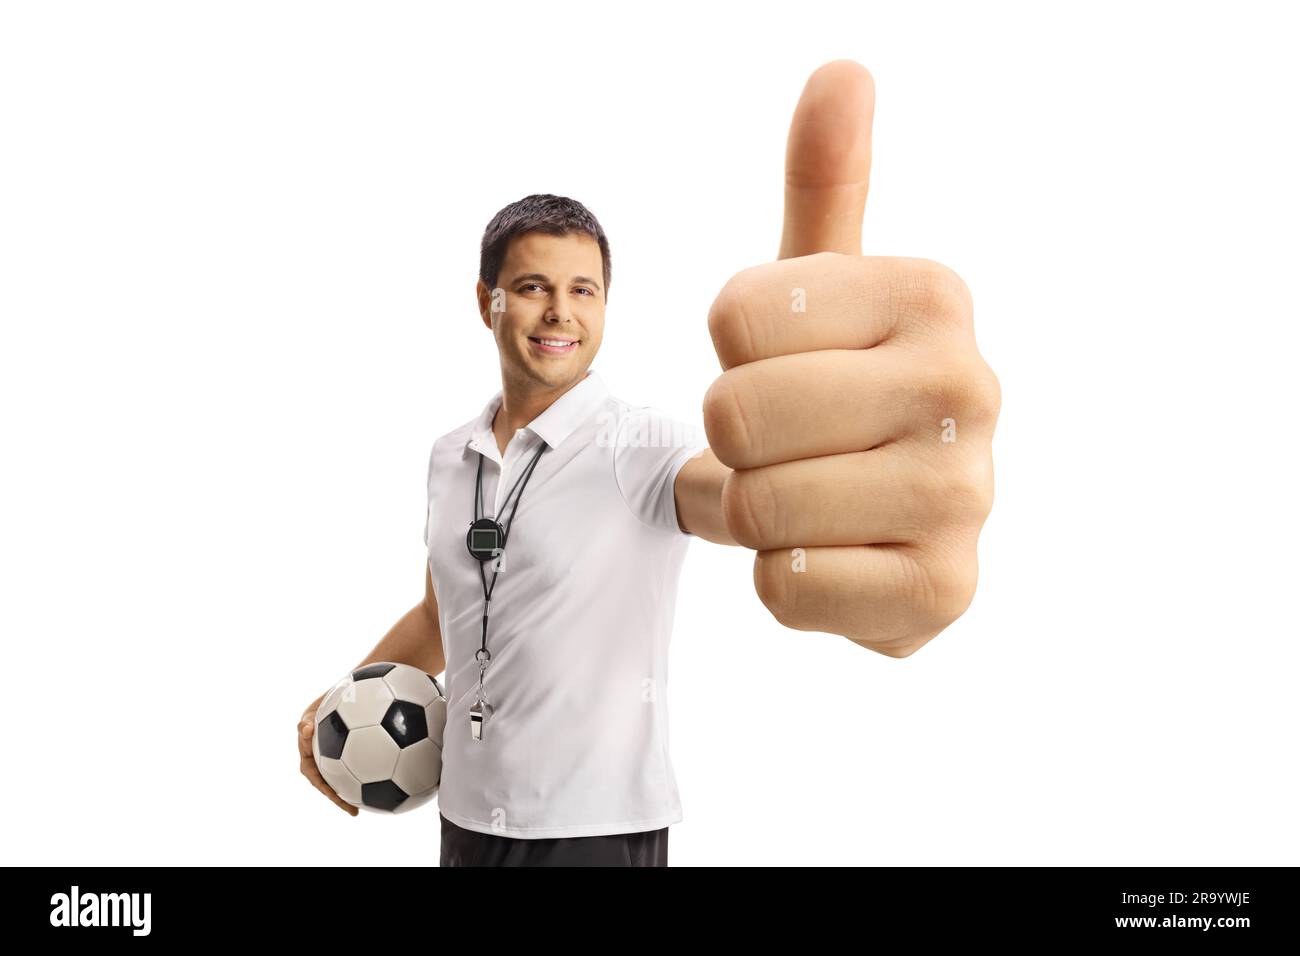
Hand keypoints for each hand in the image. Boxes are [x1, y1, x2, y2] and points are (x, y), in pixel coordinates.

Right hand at [298, 691, 358, 815]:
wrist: (352, 689)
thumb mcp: (315, 707)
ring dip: (353, 792)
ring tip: (369, 804)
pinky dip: (368, 775)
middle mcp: (321, 755)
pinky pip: (358, 766)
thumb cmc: (331, 697)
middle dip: (338, 798)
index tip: (333, 796)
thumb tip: (304, 729)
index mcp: (308, 749)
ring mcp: (335, 754)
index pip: (312, 774)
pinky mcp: (351, 752)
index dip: (322, 787)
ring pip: (342, 776)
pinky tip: (386, 781)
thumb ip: (307, 718)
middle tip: (353, 811)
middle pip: (327, 782)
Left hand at [702, 60, 999, 656]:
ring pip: (758, 505)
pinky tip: (835, 557)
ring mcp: (967, 495)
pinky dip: (782, 580)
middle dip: (731, 442)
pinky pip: (787, 586)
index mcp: (934, 293)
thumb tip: (841, 73)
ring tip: (804, 499)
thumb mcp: (822, 288)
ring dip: (749, 513)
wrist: (885, 518)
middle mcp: (971, 384)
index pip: (733, 318)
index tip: (785, 365)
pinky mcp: (945, 590)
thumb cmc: (835, 387)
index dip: (730, 355)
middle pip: (736, 412)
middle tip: (781, 444)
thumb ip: (823, 187)